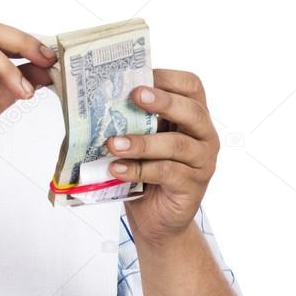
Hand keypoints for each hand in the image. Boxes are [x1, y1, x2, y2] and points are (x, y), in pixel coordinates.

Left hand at [104, 69, 219, 246]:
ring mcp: (202, 162)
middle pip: (192, 111)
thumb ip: (130, 120)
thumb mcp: (138, 140)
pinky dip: (139, 170)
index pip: (191, 86)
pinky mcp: (193, 187)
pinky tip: (117, 169)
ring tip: (113, 143)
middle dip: (163, 101)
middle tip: (134, 96)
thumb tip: (91, 100)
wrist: (155, 218)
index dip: (167, 78)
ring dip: (142, 142)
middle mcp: (204, 135)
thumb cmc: (145, 171)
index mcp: (192, 116)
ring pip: (177, 145)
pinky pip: (167, 173)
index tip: (137, 77)